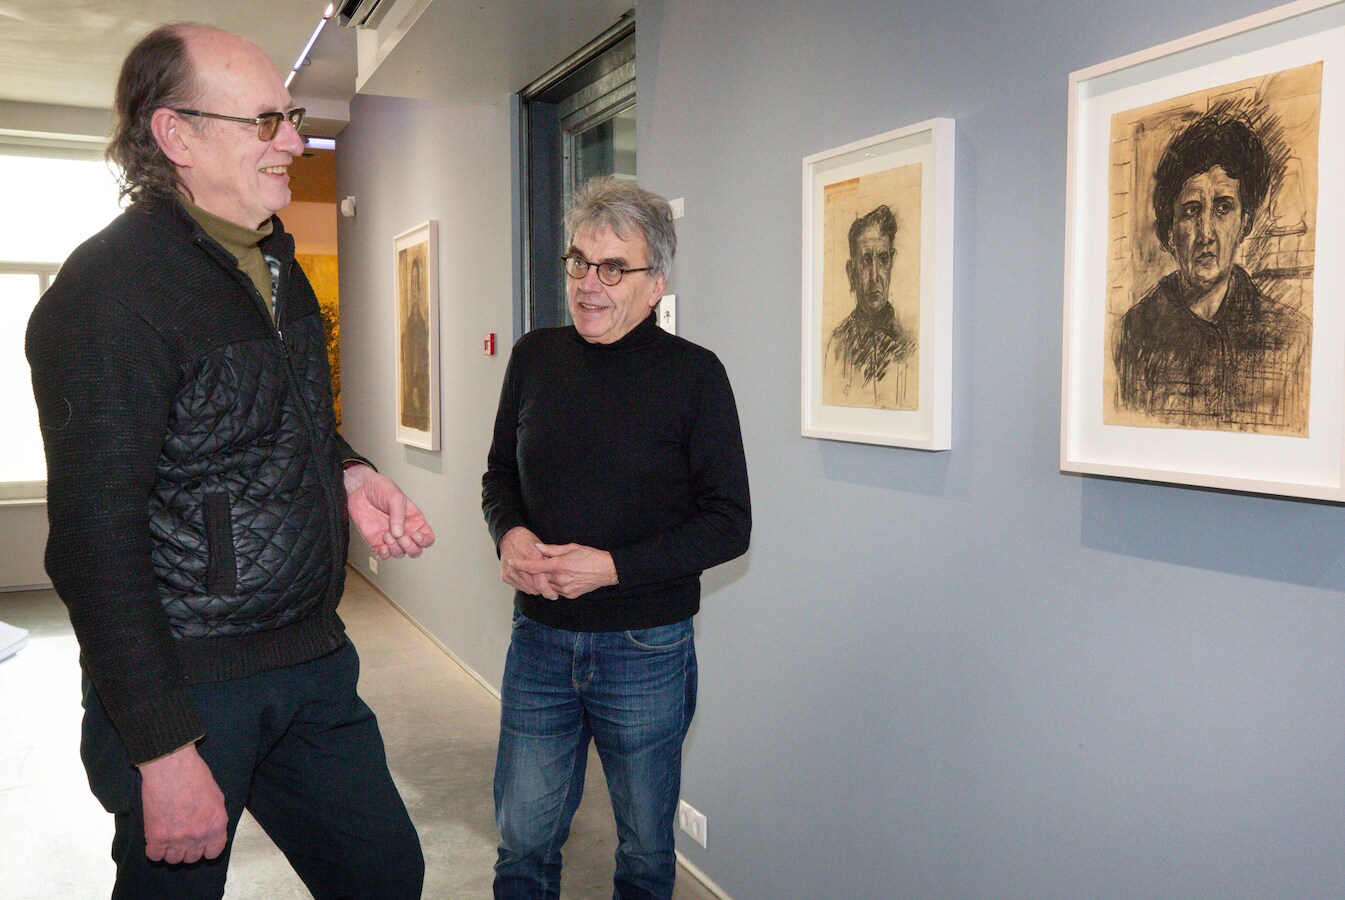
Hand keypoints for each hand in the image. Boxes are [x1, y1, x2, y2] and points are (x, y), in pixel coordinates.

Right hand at [138, 743, 228, 863]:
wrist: (171, 767)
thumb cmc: (195, 775)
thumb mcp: (217, 796)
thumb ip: (214, 817)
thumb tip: (210, 829)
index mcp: (217, 825)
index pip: (213, 852)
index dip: (206, 848)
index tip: (200, 844)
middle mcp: (199, 836)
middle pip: (192, 857)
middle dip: (188, 849)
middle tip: (181, 836)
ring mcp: (178, 839)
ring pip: (174, 859)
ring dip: (171, 850)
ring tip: (168, 836)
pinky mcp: (157, 837)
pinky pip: (154, 856)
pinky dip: (154, 850)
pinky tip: (156, 839)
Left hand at [344, 465, 434, 558]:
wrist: (360, 488)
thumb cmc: (380, 488)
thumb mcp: (395, 497)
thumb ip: (398, 515)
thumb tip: (399, 533)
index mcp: (414, 520)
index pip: (427, 538)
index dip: (424, 541)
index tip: (415, 535)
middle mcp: (404, 531)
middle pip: (415, 550)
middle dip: (410, 548)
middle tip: (402, 538)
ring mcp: (391, 537)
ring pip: (400, 554)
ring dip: (395, 549)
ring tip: (387, 535)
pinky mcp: (376, 541)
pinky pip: (383, 555)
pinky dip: (384, 554)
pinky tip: (382, 545)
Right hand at [499, 526, 557, 599]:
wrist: (509, 537)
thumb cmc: (528, 541)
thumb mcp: (542, 548)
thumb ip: (549, 562)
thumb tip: (558, 577)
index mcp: (532, 557)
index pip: (540, 583)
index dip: (548, 591)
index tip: (554, 595)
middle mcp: (520, 566)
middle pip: (534, 588)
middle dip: (542, 590)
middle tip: (548, 588)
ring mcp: (511, 572)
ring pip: (527, 589)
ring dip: (534, 588)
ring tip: (538, 581)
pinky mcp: (505, 576)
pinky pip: (519, 587)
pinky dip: (526, 585)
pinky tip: (529, 578)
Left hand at [506, 542, 616, 598]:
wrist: (607, 571)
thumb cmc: (590, 556)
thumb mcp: (571, 547)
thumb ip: (552, 549)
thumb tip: (537, 547)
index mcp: (559, 565)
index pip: (534, 566)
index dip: (521, 564)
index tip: (511, 561)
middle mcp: (560, 579)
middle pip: (539, 577)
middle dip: (534, 571)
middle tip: (533, 564)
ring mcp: (565, 589)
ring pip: (546, 585)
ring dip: (544, 578)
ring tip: (551, 570)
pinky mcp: (570, 595)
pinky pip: (555, 591)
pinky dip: (553, 584)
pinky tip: (559, 577)